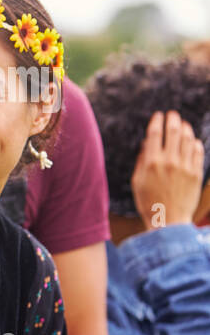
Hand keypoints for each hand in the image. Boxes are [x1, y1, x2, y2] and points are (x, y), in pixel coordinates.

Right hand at [132, 110, 204, 228]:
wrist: (168, 220)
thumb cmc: (148, 202)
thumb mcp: (137, 181)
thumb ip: (141, 160)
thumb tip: (146, 143)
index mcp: (151, 163)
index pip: (155, 134)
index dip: (157, 121)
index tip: (158, 115)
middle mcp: (170, 162)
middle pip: (174, 132)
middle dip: (173, 120)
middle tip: (172, 115)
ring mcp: (185, 167)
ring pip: (188, 139)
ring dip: (186, 128)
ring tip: (183, 125)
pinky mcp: (196, 173)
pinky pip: (198, 151)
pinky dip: (195, 142)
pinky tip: (192, 141)